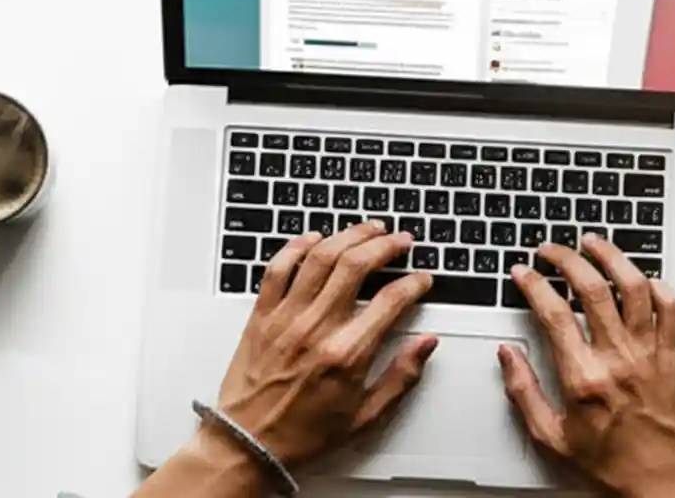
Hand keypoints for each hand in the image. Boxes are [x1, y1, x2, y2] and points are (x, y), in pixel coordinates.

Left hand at [137, 223, 434, 496]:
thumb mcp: (366, 417)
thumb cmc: (304, 434)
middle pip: (356, 265)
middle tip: (400, 240)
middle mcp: (316, 328)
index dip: (413, 283)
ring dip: (348, 236)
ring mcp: (286, 318)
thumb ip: (401, 377)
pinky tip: (314, 238)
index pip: (391, 301)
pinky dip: (296, 247)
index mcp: (347, 355)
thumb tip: (425, 345)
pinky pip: (278, 269)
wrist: (249, 444)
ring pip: (320, 257)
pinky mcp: (262, 316)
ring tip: (368, 229)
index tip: (422, 279)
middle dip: (384, 245)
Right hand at [498, 234, 674, 497]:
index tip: (522, 273)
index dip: (533, 284)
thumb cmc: (611, 468)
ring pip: (634, 288)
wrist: (662, 488)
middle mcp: (619, 360)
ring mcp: (651, 355)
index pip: (553, 312)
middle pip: (591, 288)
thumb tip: (508, 355)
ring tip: (594, 244)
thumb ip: (523, 392)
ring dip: (612, 258)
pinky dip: (659, 286)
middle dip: (566, 259)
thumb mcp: (551, 438)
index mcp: (584, 379)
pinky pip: (672, 309)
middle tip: (551, 250)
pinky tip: (642, 279)